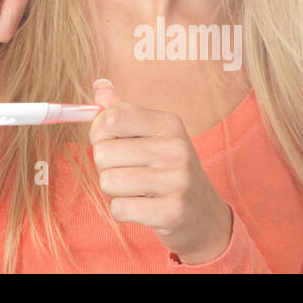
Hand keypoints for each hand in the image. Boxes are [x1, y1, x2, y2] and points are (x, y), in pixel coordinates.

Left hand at [88, 79, 233, 263]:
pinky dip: (122, 211)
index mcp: (168, 123)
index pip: (112, 117)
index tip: (109, 142)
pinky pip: (119, 209)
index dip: (98, 132)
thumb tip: (100, 86)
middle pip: (103, 152)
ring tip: (136, 190)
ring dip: (114, 191)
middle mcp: (176, 148)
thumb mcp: (154, 136)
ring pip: (108, 181)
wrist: (204, 215)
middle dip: (105, 166)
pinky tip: (142, 207)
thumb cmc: (169, 170)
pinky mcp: (173, 212)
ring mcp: (177, 180)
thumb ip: (124, 112)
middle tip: (128, 172)